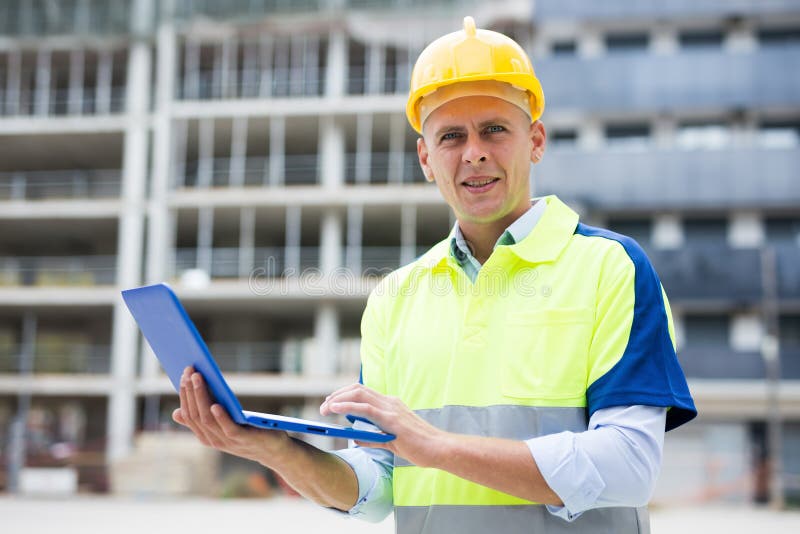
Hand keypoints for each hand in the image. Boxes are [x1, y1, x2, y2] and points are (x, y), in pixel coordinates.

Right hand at [172, 367, 290, 466]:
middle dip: (190, 391)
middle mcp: (213, 440)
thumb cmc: (248, 434)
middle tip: (189, 371)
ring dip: (201, 397)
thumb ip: (202, 419)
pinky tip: (216, 404)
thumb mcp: (222, 426)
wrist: (274, 450)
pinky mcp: (244, 439)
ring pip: (208, 419)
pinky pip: (228, 429)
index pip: (188, 414)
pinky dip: (221, 417)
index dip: (184, 394)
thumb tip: (176, 412)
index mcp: (206, 436)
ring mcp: (228, 441)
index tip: (183, 374)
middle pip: (195, 414)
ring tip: (198, 378)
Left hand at [319, 384, 447, 467]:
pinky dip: (347, 406)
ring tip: (324, 407)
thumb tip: (357, 438)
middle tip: (323, 406)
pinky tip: (335, 409)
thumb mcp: (392, 441)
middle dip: (337, 395)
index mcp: (391, 405)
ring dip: (338, 399)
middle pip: (357, 389)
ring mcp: (390, 408)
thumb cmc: (419, 447)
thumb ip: (374, 438)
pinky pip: (365, 408)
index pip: (363, 392)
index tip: (331, 403)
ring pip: (358, 394)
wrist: (438, 449)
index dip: (344, 395)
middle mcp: (389, 402)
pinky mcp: (391, 419)